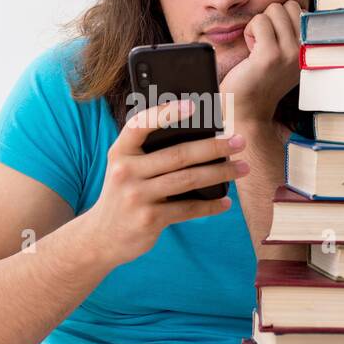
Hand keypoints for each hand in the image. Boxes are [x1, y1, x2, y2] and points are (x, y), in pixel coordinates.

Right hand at [81, 98, 248, 267]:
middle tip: (238, 141)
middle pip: (178, 154)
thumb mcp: (124, 169)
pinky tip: (225, 201)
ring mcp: (137, 196)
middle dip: (214, 147)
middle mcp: (125, 171)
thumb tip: (198, 139)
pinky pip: (188, 208)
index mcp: (120, 152)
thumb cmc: (122, 195)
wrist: (102, 237)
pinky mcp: (149, 218)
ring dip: (221, 173)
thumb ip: (147, 154)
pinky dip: (211, 205)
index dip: (166, 113)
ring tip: (242, 168)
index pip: (141, 124)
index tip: (194, 106)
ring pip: (188, 179)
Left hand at [219, 0, 302, 126]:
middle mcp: (305, 51)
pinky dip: (250, 31)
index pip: (302, 10)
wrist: (247, 109)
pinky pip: (260, 21)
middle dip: (272, 18)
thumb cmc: (261, 79)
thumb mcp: (287, 57)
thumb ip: (294, 35)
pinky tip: (251, 51)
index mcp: (311, 49)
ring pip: (274, 10)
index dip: (282, 19)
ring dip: (260, 24)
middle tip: (266, 41)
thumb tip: (295, 8)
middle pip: (288, 6)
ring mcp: (289, 53)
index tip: (276, 41)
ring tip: (258, 46)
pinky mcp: (270, 55)